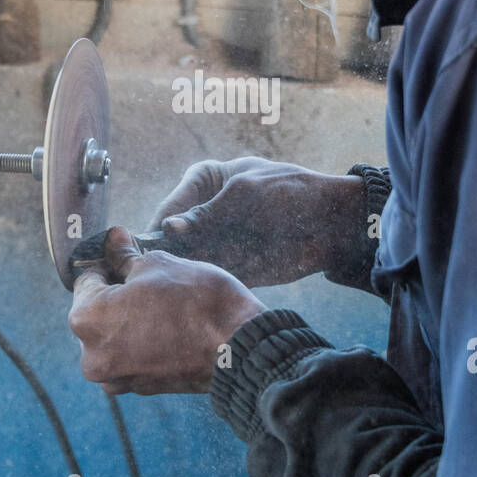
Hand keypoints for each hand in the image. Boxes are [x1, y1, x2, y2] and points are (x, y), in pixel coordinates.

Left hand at [69, 226, 264, 395]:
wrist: (238, 349)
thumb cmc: (197, 302)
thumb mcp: (157, 264)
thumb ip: (125, 255)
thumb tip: (114, 240)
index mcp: (86, 320)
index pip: (86, 279)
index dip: (108, 262)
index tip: (126, 255)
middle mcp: (92, 356)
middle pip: (96, 312)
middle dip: (118, 294)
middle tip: (149, 280)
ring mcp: (116, 377)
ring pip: (114, 335)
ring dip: (130, 319)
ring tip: (162, 304)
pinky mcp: (140, 388)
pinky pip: (131, 356)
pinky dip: (143, 341)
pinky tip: (168, 327)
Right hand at [149, 157, 365, 286]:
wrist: (333, 223)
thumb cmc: (290, 193)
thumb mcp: (245, 194)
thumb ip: (206, 214)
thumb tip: (169, 228)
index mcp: (206, 182)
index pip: (171, 207)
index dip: (157, 226)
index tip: (143, 246)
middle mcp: (207, 213)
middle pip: (175, 238)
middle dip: (167, 254)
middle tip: (153, 272)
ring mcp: (220, 242)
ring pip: (190, 260)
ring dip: (183, 273)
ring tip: (173, 287)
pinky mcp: (234, 267)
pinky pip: (210, 276)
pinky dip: (203, 284)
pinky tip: (195, 293)